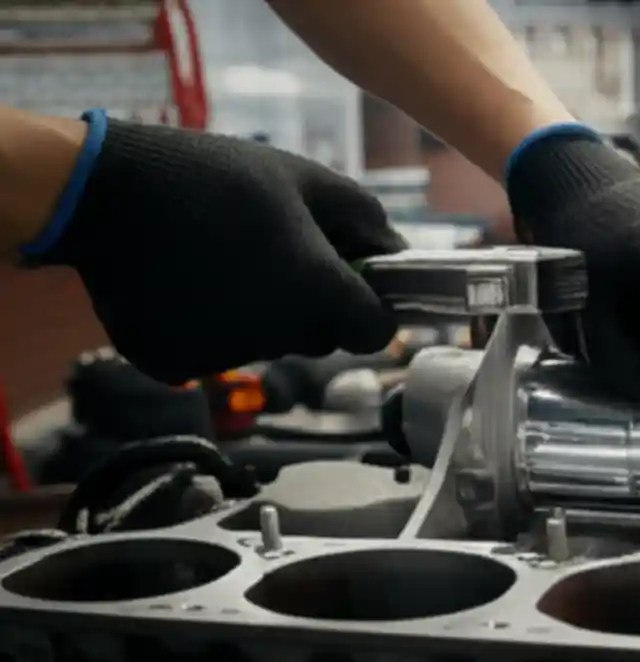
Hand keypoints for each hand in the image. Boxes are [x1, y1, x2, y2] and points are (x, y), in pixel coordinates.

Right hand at [31, 119, 403, 383]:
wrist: (101, 190)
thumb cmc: (214, 176)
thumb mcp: (303, 179)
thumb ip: (363, 218)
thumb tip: (397, 252)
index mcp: (316, 291)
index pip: (375, 332)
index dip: (372, 309)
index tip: (355, 286)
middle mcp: (276, 336)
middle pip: (320, 339)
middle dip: (313, 305)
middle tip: (275, 254)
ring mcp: (222, 357)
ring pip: (268, 345)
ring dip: (260, 313)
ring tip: (221, 257)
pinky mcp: (175, 366)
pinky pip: (213, 353)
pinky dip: (206, 326)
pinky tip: (184, 281)